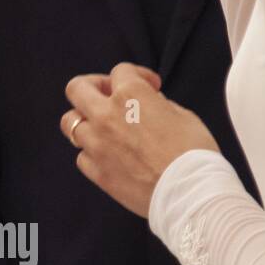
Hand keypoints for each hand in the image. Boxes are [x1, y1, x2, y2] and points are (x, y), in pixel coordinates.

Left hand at [62, 63, 217, 217]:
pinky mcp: (97, 172)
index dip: (138, 75)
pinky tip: (108, 156)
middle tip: (107, 95)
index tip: (150, 87)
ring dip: (87, 122)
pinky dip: (92, 153)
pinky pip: (81, 157)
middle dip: (92, 87)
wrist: (190, 193)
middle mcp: (106, 116)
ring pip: (70, 123)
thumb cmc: (194, 153)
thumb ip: (157, 104)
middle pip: (77, 89)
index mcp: (131, 95)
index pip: (120, 71)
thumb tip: (149, 104)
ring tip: (105, 129)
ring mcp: (97, 145)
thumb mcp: (182, 115)